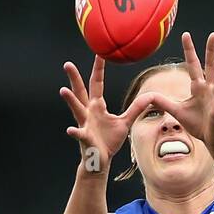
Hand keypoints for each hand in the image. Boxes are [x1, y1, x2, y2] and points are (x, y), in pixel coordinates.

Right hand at [59, 56, 155, 170]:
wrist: (100, 160)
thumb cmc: (109, 140)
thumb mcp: (125, 122)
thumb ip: (135, 109)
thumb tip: (150, 96)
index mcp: (96, 106)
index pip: (97, 83)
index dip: (98, 69)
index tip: (99, 53)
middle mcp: (88, 112)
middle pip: (80, 91)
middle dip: (74, 78)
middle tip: (67, 64)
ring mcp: (84, 124)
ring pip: (76, 109)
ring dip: (70, 101)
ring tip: (63, 91)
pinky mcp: (85, 138)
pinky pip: (79, 134)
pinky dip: (75, 132)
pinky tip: (71, 130)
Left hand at [141, 31, 213, 153]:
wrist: (212, 140)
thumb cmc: (198, 124)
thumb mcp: (177, 111)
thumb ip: (163, 102)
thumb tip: (148, 95)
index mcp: (198, 87)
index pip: (193, 65)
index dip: (189, 50)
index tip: (186, 35)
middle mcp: (209, 90)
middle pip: (210, 66)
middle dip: (211, 51)